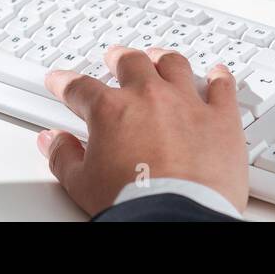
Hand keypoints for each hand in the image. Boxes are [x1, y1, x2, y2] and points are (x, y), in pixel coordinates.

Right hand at [38, 46, 247, 215]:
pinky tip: (217, 73)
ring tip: (159, 56)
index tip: (61, 81)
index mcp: (111, 111)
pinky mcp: (220, 118)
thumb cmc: (132, 202)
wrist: (176, 217)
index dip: (66, 82)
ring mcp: (187, 103)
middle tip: (114, 57)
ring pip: (175, 65)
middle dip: (119, 58)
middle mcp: (150, 97)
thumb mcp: (81, 184)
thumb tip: (52, 141)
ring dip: (164, 58)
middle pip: (131, 63)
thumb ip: (63, 156)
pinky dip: (219, 77)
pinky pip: (223, 86)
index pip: (80, 87)